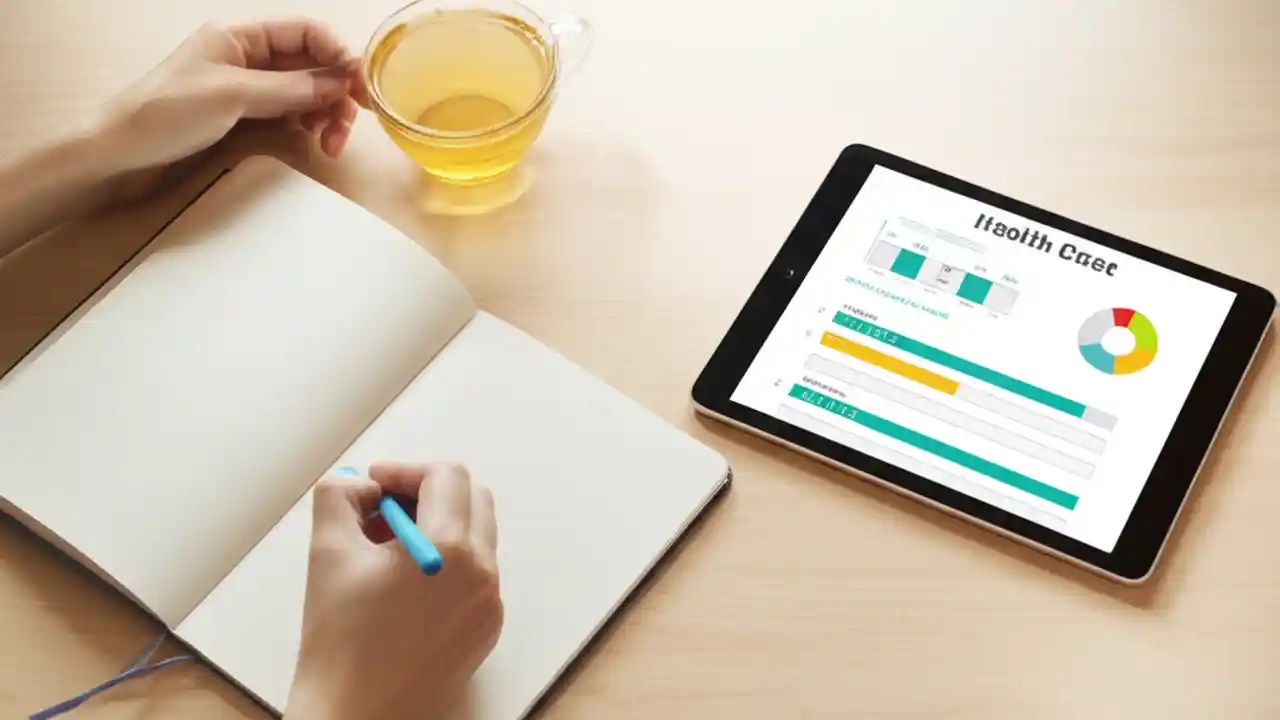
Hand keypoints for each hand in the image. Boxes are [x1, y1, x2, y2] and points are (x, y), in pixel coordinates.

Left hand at [101, 19, 365, 175]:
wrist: (119, 154)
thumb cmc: (166, 113)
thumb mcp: (233, 94)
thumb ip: (290, 88)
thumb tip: (341, 82)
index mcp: (240, 36)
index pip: (306, 32)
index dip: (339, 54)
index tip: (361, 87)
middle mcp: (247, 57)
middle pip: (311, 64)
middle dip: (336, 92)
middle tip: (348, 125)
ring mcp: (246, 88)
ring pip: (304, 93)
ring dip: (326, 114)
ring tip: (330, 144)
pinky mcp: (243, 116)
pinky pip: (289, 114)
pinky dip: (307, 126)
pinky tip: (314, 141)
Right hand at [285, 463, 502, 719]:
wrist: (355, 714)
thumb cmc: (340, 642)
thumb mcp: (327, 551)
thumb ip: (340, 496)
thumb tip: (361, 484)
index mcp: (452, 551)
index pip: (446, 477)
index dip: (405, 470)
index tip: (374, 484)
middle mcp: (484, 575)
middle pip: (472, 499)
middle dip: (427, 493)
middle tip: (382, 509)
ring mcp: (491, 604)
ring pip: (475, 536)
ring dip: (436, 526)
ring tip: (384, 550)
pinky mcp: (486, 629)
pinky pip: (476, 574)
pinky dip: (447, 563)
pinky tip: (402, 584)